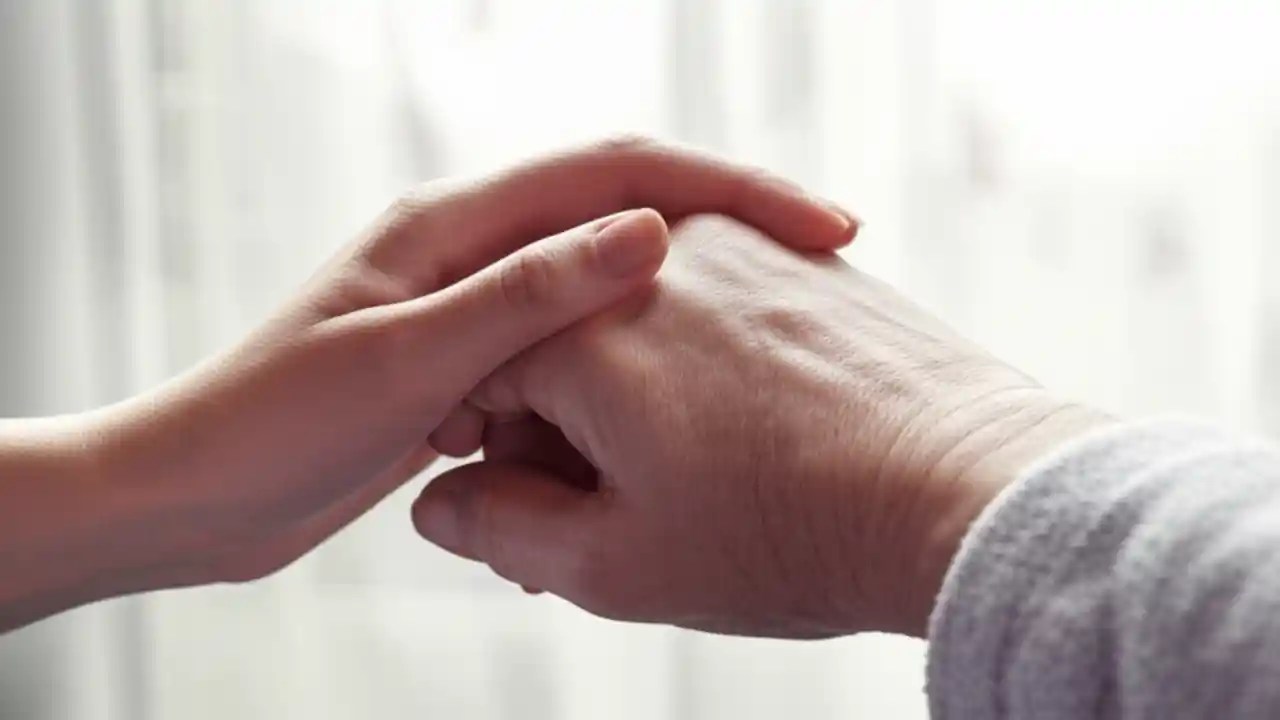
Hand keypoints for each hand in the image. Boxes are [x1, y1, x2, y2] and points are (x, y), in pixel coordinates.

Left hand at [48, 140, 855, 604]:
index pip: (615, 174)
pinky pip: (570, 344)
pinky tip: (669, 393)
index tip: (817, 223)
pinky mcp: (467, 360)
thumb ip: (525, 298)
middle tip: (824, 264)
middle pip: (623, 211)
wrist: (197, 496)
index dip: (725, 188)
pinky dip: (624, 361)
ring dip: (682, 298)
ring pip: (603, 281)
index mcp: (450, 225)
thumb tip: (646, 232)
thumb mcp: (407, 361)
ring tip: (769, 323)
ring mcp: (470, 303)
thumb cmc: (276, 426)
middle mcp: (467, 248)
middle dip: (727, 228)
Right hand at [413, 214, 1109, 637]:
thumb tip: (441, 503)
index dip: (496, 455)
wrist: (968, 488)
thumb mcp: (616, 565)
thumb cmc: (793, 532)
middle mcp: (653, 259)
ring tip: (692, 483)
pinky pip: (712, 306)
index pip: (481, 379)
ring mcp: (737, 244)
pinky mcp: (799, 254)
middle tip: (617, 518)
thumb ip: (500, 528)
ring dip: (638, 401)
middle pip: (561, 344)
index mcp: (584, 330)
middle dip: (570, 434)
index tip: (537, 507)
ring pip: (637, 322)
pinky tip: (748, 436)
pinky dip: (702, 366)